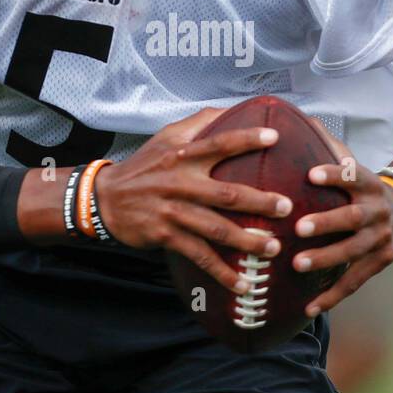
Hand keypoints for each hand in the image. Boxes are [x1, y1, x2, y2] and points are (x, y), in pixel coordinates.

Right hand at [95, 107, 293, 294]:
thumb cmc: (144, 166)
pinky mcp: (167, 236)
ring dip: (247, 241)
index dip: (246, 139)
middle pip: (226, 194)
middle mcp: (180, 183)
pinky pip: (200, 256)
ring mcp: (174, 212)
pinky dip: (221, 272)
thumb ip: (199, 123)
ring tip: (273, 248)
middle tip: (286, 207)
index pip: (218, 144)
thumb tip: (232, 109)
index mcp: (183, 156)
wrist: (106, 198)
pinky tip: (242, 283)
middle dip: (259, 202)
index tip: (275, 138)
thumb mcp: (166, 137)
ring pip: (216, 229)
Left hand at [293, 119, 392, 316]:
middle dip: (325, 223)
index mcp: (369, 183)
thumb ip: (329, 147)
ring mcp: (380, 240)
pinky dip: (331, 295)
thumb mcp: (355, 166)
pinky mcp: (379, 263)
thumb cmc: (362, 188)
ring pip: (353, 252)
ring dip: (325, 258)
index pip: (353, 175)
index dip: (334, 173)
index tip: (310, 174)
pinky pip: (353, 282)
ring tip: (297, 264)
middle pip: (352, 218)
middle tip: (298, 227)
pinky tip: (308, 306)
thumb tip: (300, 120)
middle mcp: (377, 211)